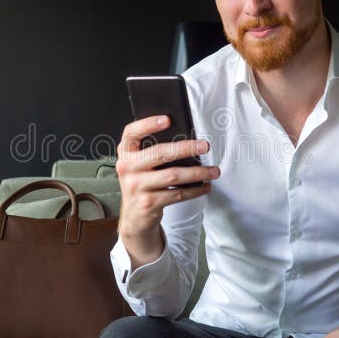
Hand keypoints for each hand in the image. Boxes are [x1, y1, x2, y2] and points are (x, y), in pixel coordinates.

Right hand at [115, 115, 218, 267]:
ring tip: (213, 171)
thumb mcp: (139, 166)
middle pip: (159, 153)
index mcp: (125, 153)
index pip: (131, 133)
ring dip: (197, 172)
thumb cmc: (142, 184)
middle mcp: (127, 168)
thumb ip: (152, 152)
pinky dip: (194, 190)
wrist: (134, 218)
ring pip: (172, 175)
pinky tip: (204, 186)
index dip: (148, 124)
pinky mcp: (148, 203)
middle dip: (186, 148)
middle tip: (204, 146)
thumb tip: (186, 140)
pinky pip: (177, 194)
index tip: (167, 119)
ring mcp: (136, 186)